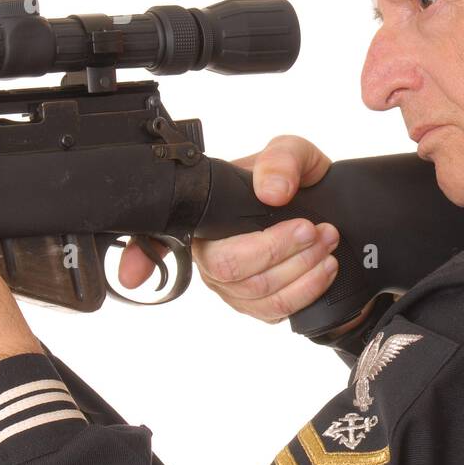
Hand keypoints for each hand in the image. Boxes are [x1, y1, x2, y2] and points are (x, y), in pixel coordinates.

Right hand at [117, 135, 340, 323]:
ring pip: (257, 292)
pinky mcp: (258, 306)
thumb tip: (271, 190)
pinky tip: (324, 266)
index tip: (132, 276)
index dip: (139, 258)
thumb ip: (281, 159)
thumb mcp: (293, 153)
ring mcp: (233, 286)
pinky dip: (308, 288)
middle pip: (227, 268)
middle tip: (312, 229)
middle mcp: (210, 255)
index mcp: (205, 217)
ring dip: (302, 267)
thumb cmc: (296, 182)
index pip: (158, 238)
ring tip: (326, 241)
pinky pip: (276, 310)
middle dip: (277, 250)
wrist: (331, 213)